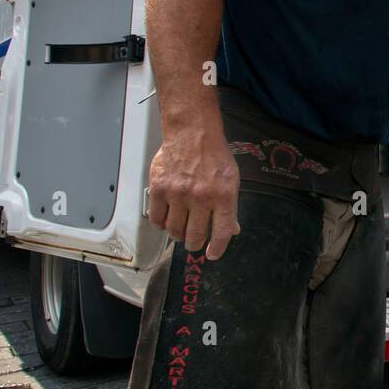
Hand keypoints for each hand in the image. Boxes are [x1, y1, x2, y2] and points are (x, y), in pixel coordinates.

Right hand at [147, 125, 240, 259]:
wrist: (192, 133)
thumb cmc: (214, 156)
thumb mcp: (231, 180)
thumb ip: (229, 207)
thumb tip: (232, 231)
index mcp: (223, 195)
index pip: (222, 233)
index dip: (217, 249)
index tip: (212, 254)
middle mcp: (201, 197)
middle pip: (195, 237)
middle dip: (195, 244)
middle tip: (194, 242)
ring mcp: (178, 193)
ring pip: (174, 231)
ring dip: (178, 235)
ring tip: (181, 229)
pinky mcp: (158, 189)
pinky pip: (156, 219)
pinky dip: (162, 224)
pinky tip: (167, 219)